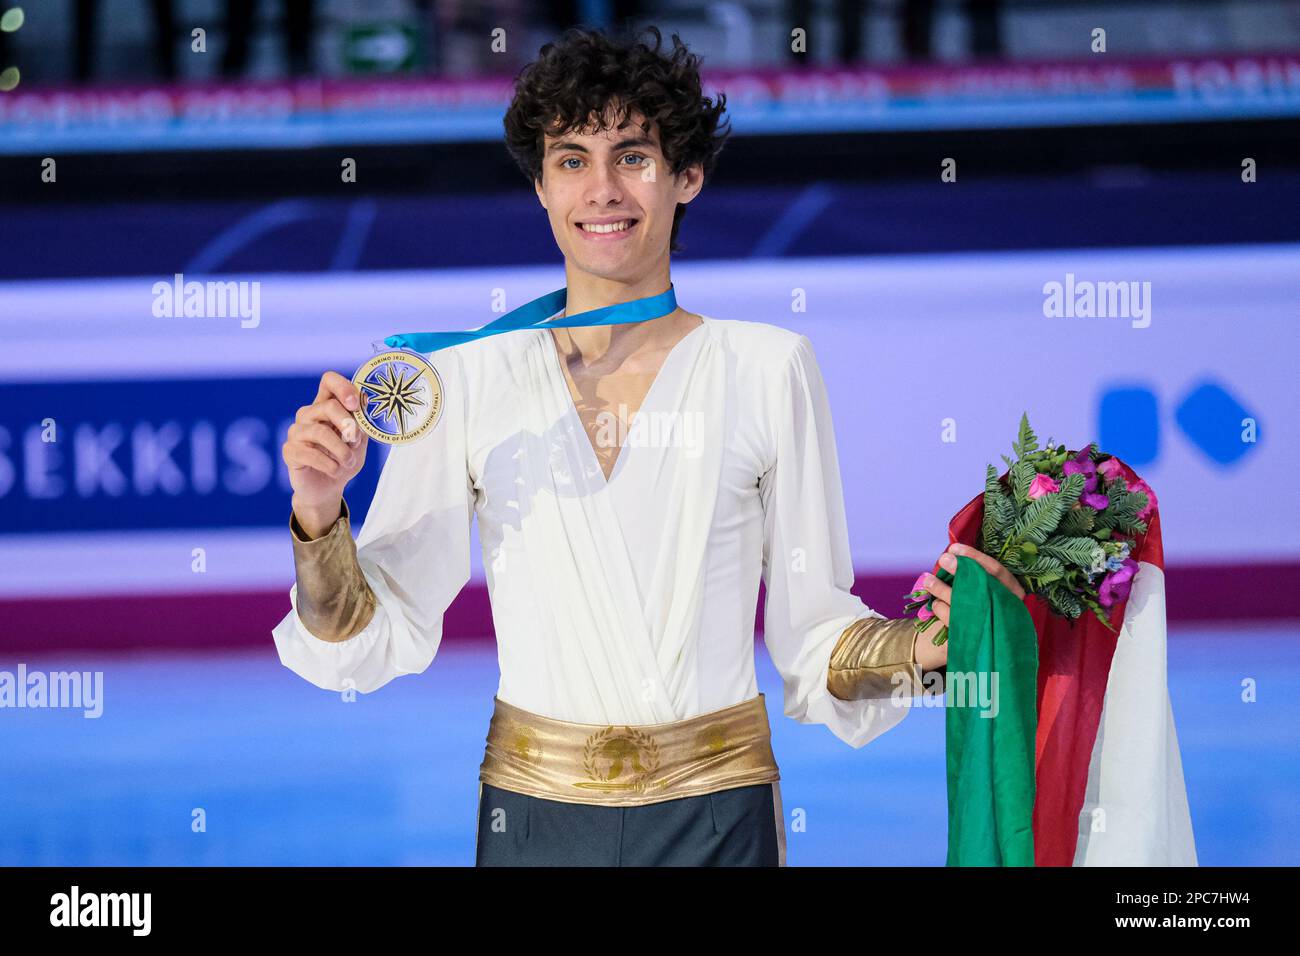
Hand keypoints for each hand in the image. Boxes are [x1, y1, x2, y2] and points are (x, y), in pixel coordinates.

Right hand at [283, 371, 368, 535]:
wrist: (328, 488)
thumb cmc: (344, 460)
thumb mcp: (358, 441)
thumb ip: (360, 424)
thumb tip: (364, 403)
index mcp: (326, 406)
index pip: (329, 381)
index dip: (343, 388)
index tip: (355, 404)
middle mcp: (308, 414)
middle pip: (327, 406)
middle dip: (348, 425)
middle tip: (355, 441)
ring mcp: (296, 431)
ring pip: (320, 432)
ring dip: (341, 450)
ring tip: (349, 462)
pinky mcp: (289, 450)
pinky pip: (310, 453)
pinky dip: (329, 464)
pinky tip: (335, 471)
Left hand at [921, 542, 1027, 632]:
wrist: (981, 647)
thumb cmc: (983, 610)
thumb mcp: (986, 592)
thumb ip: (976, 577)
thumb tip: (953, 555)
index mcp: (1013, 595)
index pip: (997, 571)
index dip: (975, 558)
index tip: (955, 548)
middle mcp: (1008, 611)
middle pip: (982, 587)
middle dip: (960, 571)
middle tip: (943, 559)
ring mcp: (993, 627)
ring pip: (963, 604)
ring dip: (942, 589)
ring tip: (928, 580)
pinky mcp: (975, 641)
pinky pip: (952, 621)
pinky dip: (941, 609)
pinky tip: (936, 604)